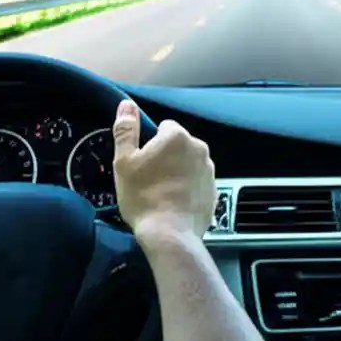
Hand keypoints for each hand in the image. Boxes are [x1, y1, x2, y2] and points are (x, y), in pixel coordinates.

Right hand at [112, 100, 214, 244]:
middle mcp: (199, 148)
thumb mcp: (124, 162)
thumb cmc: (143, 196)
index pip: (163, 128)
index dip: (150, 145)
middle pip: (177, 146)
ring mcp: (210, 170)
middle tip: (149, 179)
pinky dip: (188, 188)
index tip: (142, 163)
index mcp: (178, 136)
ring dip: (178, 172)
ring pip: (188, 164)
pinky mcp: (215, 191)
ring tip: (161, 194)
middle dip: (166, 157)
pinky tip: (175, 203)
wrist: (170, 235)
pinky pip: (197, 182)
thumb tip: (126, 105)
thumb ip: (126, 130)